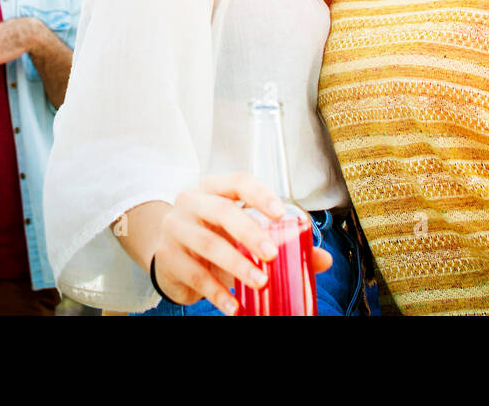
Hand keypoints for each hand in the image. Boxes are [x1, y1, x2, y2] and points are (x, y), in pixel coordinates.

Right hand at [151, 173, 330, 315]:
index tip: (280, 213)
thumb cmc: (212, 234)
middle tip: (272, 254)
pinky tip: (234, 306)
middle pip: (222, 211)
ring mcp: (176, 228)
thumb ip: (280, 241)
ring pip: (208, 244)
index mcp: (214, 188)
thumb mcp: (240, 231)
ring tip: (260, 282)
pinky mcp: (167, 257)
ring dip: (237, 265)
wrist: (167, 251)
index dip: (261, 196)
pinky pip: (195, 275)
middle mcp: (192, 202)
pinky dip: (218, 293)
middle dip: (250, 232)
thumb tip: (321, 259)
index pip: (239, 182)